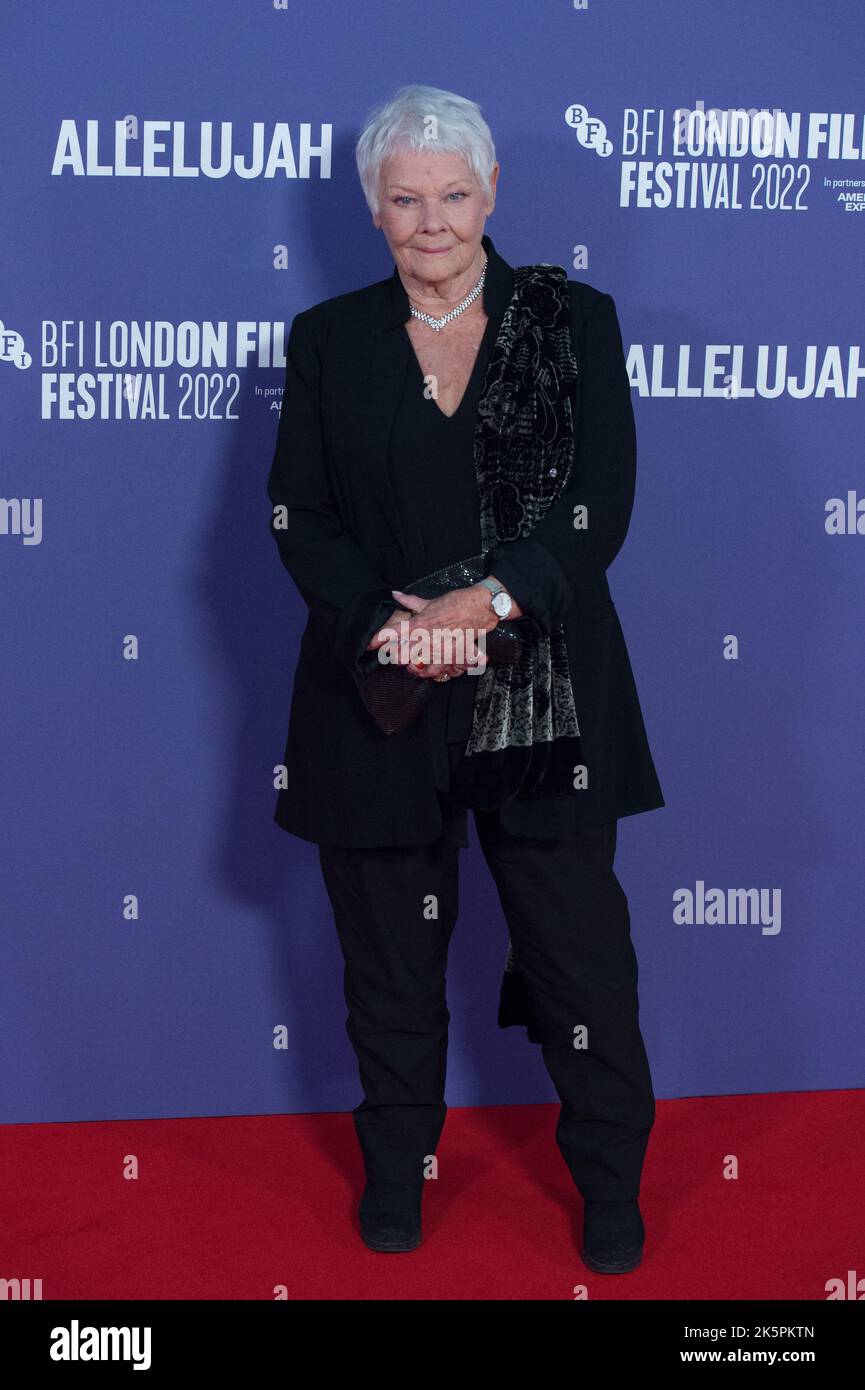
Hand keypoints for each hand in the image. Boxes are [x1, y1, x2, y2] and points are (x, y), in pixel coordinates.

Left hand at [371, 585, 495, 679]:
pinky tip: (424, 672)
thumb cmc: (457, 602)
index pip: (394, 632)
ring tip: (407, 664)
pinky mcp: (450, 656)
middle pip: (401, 654)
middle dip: (393, 656)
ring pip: (415, 664)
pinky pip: (435, 670)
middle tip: (391, 655)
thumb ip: (411, 601)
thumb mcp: (431, 601)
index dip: (379, 640)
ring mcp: (438, 649)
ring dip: (409, 664)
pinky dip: (427, 672)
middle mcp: (427, 637)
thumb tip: (396, 594)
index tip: (371, 644)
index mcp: (420, 622)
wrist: (480, 608)